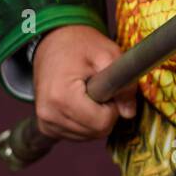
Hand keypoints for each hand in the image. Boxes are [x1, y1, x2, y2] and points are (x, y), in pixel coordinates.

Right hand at [32, 25, 138, 140]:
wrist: (54, 40)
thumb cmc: (81, 44)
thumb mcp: (109, 55)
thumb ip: (124, 84)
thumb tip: (129, 113)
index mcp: (62, 97)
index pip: (102, 123)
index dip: (114, 107)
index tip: (108, 87)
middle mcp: (49, 114)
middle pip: (95, 132)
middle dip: (105, 113)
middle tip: (99, 88)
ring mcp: (45, 122)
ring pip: (87, 136)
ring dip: (95, 118)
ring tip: (88, 91)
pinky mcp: (45, 126)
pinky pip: (76, 135)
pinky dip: (85, 122)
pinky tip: (80, 101)